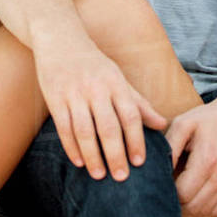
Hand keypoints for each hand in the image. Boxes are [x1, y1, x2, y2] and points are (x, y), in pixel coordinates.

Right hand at [35, 38, 167, 181]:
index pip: (130, 115)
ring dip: (93, 155)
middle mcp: (96, 88)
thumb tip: (162, 124)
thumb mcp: (118, 78)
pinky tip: (79, 162)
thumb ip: (139, 102)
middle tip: (122, 177)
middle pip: (108, 126)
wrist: (60, 39)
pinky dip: (71, 147)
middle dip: (116, 154)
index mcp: (115, 83)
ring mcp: (74, 93)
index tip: (140, 161)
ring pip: (84, 130)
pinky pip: (63, 127)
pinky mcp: (55, 98)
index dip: (136, 139)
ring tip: (100, 175)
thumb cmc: (94, 63)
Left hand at [166, 97, 216, 216]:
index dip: (167, 192)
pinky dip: (201, 210)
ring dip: (187, 210)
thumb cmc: (209, 119)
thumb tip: (158, 168)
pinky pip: (216, 210)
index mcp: (207, 159)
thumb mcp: (183, 124)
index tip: (159, 183)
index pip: (182, 193)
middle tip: (163, 192)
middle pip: (192, 207)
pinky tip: (190, 200)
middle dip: (175, 204)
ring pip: (204, 212)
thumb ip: (169, 146)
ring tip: (175, 197)